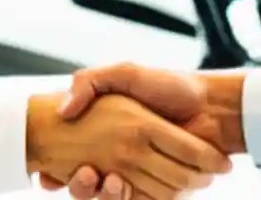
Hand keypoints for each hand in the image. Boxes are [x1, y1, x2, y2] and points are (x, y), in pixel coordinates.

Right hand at [27, 91, 230, 199]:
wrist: (213, 106)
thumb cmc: (170, 86)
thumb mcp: (124, 74)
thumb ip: (90, 82)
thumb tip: (62, 110)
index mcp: (112, 132)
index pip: (72, 159)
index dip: (56, 172)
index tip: (47, 175)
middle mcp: (124, 157)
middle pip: (89, 185)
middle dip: (81, 187)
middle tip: (84, 173)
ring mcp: (142, 176)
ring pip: (112, 197)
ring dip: (104, 194)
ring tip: (106, 178)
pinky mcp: (160, 192)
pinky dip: (125, 199)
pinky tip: (120, 184)